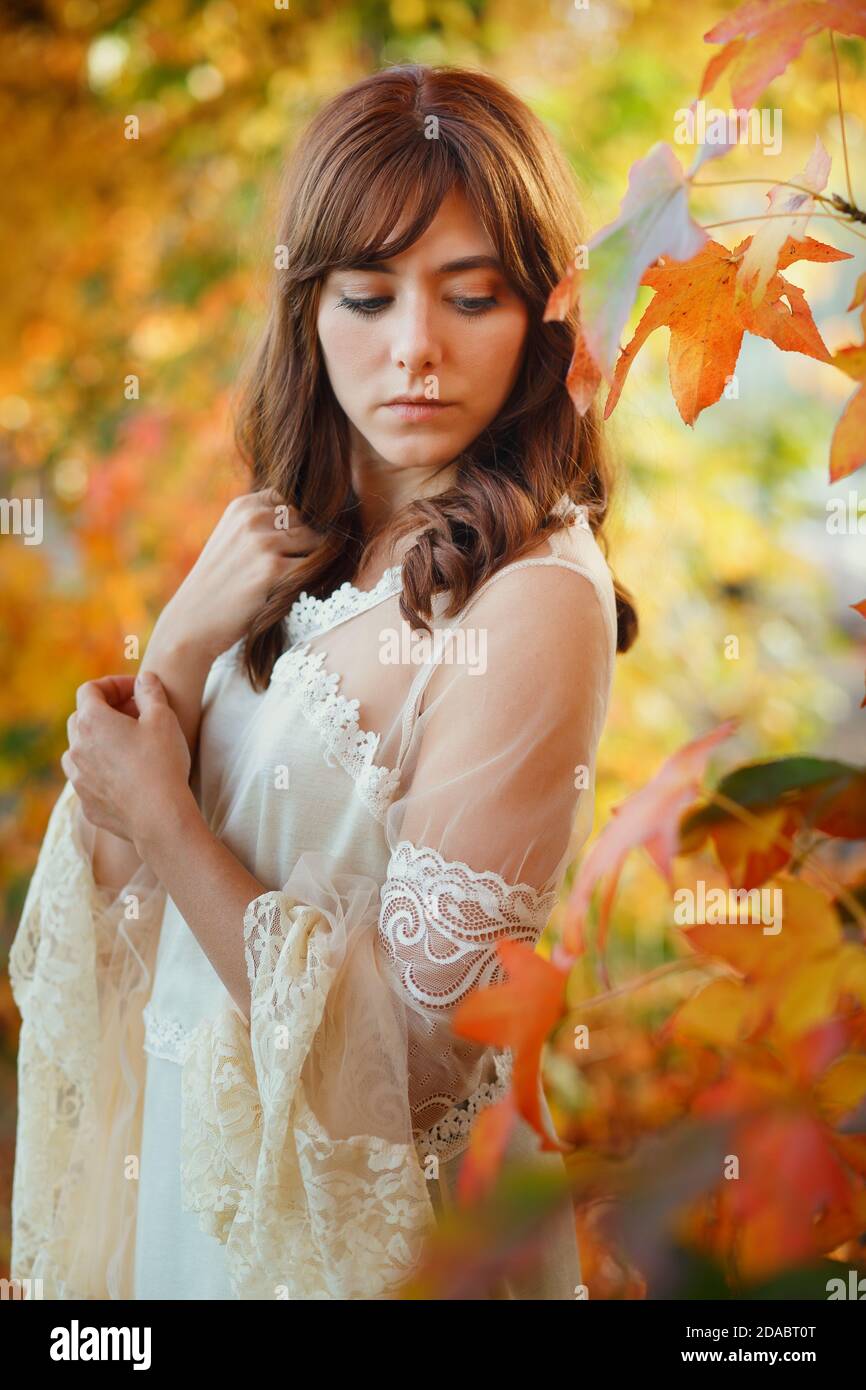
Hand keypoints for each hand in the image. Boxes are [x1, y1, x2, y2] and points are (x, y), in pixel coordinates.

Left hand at [61, 672, 191, 849]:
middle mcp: (76, 748)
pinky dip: (102, 771)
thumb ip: (150, 692)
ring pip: (79, 750)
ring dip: (100, 742)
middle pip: (81, 718)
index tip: (136, 690)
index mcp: (91, 721)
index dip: (114, 685)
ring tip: (127, 746)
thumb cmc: (162, 763)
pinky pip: (88, 779)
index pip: (90, 690)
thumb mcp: (163, 718)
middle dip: (107, 711)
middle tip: (136, 715)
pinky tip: (127, 776)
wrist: (160, 817)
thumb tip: (144, 679)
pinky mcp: (86, 802)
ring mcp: (77, 778)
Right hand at [151, 489, 322, 664]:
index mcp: (243, 506)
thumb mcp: (233, 539)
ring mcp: (262, 542)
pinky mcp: (272, 569)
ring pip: (315, 542)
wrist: (193, 622)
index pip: (292, 501)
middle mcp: (252, 517)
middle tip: (291, 572)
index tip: (289, 549)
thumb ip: (264, 524)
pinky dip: (311, 581)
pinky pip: (312, 567)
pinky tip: (292, 593)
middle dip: (307, 545)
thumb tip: (318, 518)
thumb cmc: (219, 585)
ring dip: (312, 563)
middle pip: (308, 521)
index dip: (299, 525)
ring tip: (291, 583)